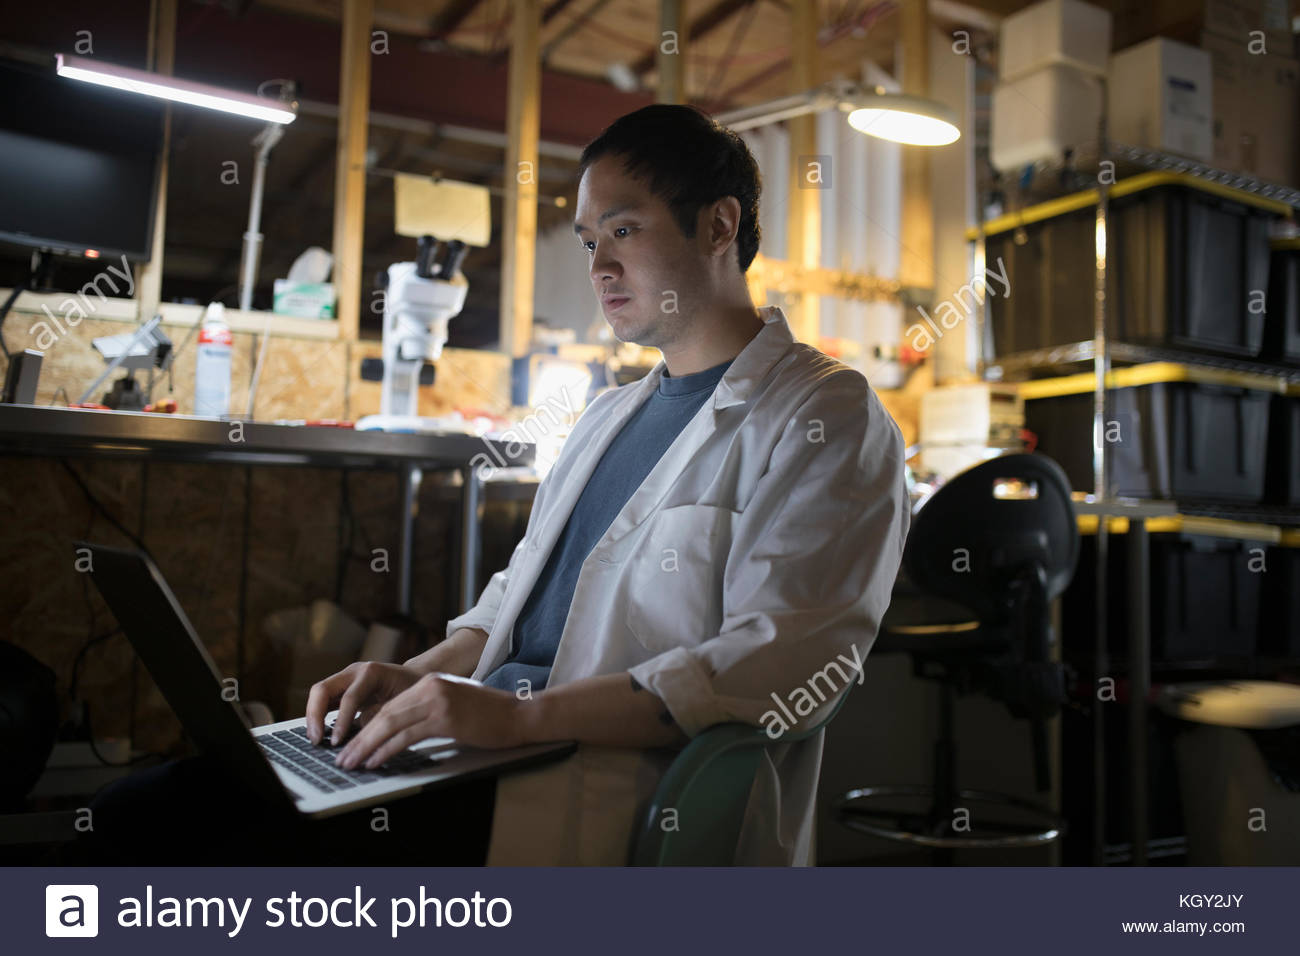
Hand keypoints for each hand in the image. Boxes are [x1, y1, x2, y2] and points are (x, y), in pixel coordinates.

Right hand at [304, 661, 422, 745]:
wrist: (413, 677)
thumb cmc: (410, 690)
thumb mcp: (401, 704)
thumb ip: (379, 716)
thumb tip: (359, 734)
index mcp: (371, 673)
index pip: (349, 697)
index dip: (341, 721)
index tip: (336, 742)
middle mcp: (354, 671)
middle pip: (322, 689)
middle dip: (315, 715)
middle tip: (316, 740)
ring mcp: (345, 677)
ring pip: (318, 693)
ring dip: (312, 717)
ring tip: (315, 740)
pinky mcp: (341, 687)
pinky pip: (322, 700)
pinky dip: (317, 716)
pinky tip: (319, 733)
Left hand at [335, 673, 526, 769]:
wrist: (519, 715)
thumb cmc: (490, 716)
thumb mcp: (454, 705)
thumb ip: (429, 711)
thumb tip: (399, 732)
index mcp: (431, 683)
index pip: (390, 706)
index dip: (367, 727)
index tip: (353, 745)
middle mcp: (431, 687)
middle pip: (385, 714)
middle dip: (361, 738)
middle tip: (344, 758)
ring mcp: (438, 701)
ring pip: (390, 724)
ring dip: (367, 747)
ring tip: (353, 763)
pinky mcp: (445, 718)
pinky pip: (406, 736)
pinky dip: (386, 751)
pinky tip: (376, 761)